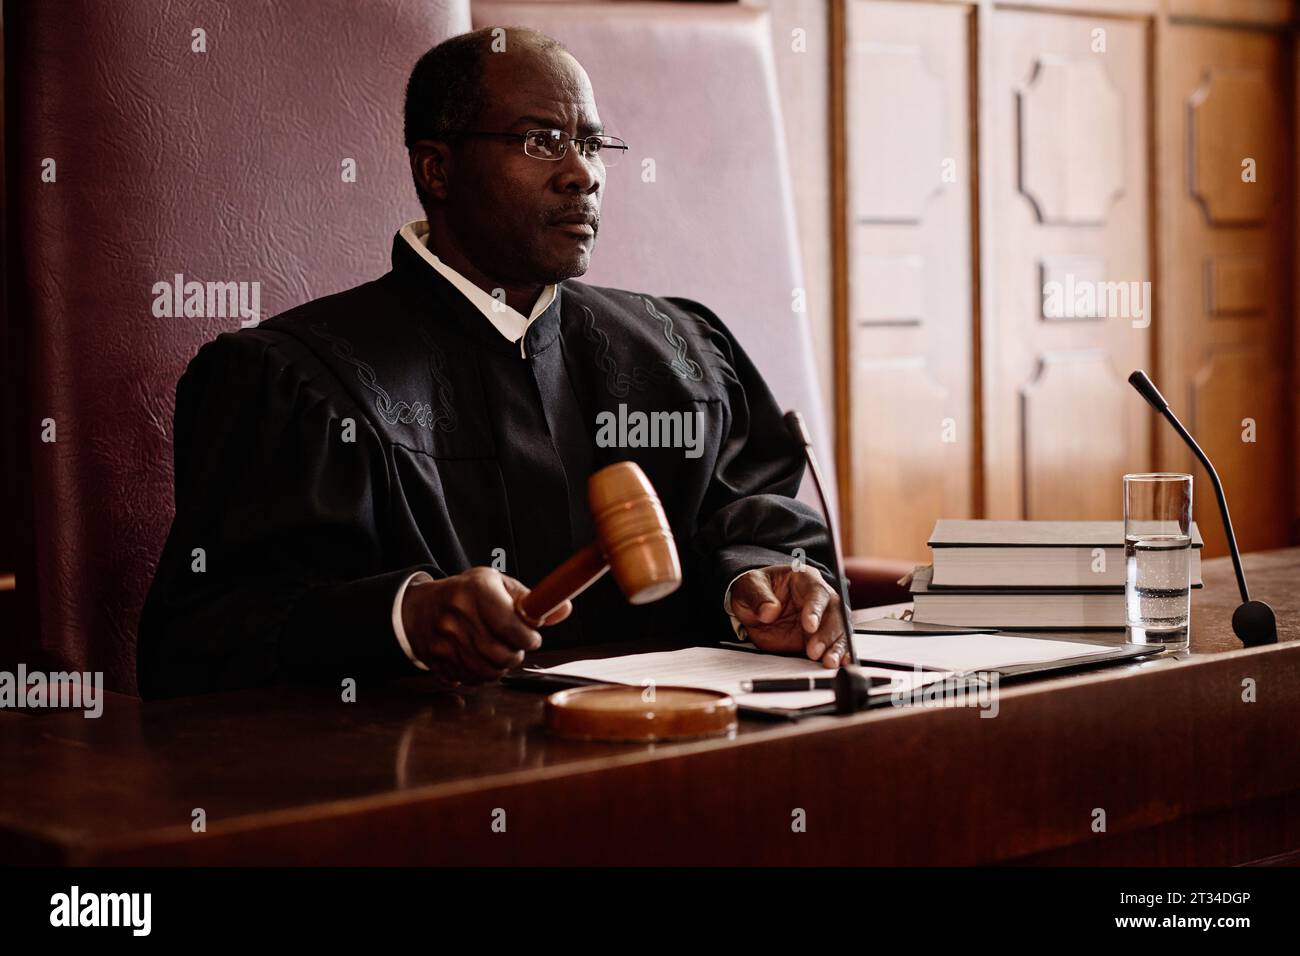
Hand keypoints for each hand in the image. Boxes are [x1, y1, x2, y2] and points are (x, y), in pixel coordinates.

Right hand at [400, 567, 571, 684]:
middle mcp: (457, 615)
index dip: (528, 638)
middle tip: (516, 647)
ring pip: (486, 671)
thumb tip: (563, 609)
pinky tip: (482, 661)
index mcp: (477, 591)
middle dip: (516, 655)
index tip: (532, 638)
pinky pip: (469, 680)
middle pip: (500, 653)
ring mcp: (444, 640)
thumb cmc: (466, 594)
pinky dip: (481, 676)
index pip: (510, 626)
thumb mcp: (497, 584)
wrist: (419, 607)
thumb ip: (530, 600)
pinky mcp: (435, 660)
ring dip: (500, 668)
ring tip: (500, 654)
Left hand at [728, 564, 847, 667]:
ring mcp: (822, 619)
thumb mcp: (749, 587)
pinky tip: (839, 662)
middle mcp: (819, 598)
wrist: (752, 606)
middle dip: (828, 633)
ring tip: (829, 662)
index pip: (816, 592)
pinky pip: (833, 645)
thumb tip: (769, 611)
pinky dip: (838, 654)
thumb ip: (758, 597)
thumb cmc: (754, 589)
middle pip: (835, 613)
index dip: (815, 609)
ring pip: (839, 631)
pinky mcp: (818, 638)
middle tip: (815, 650)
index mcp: (805, 579)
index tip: (810, 626)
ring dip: (836, 647)